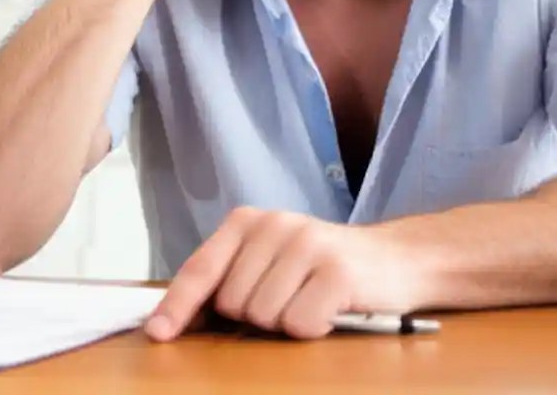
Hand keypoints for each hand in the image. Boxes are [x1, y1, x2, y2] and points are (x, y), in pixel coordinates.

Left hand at [146, 207, 418, 340]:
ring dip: (286, 323)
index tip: (159, 334)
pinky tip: (330, 310)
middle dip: (254, 316)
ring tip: (310, 301)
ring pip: (264, 317)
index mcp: (246, 221)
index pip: (200, 270)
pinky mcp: (337, 272)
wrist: (398, 260)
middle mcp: (273, 225)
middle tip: (288, 298)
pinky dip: (313, 329)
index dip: (177, 306)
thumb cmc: (321, 268)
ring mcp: (307, 245)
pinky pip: (299, 325)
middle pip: (232, 303)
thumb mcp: (268, 260)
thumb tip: (175, 319)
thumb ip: (228, 278)